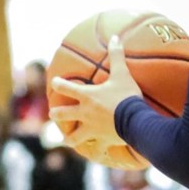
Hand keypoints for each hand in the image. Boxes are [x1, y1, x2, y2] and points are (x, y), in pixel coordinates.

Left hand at [49, 35, 143, 163]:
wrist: (136, 121)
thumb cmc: (127, 97)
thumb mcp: (123, 74)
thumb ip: (117, 56)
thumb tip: (116, 37)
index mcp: (86, 96)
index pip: (65, 88)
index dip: (58, 84)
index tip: (54, 82)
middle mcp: (84, 113)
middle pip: (63, 115)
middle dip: (56, 114)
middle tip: (53, 114)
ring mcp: (92, 129)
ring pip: (73, 138)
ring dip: (68, 138)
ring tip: (66, 139)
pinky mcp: (102, 140)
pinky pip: (96, 148)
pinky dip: (95, 150)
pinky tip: (95, 152)